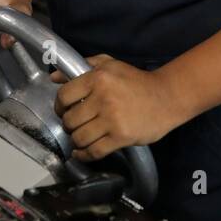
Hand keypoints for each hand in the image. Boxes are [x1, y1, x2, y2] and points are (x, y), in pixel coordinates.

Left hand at [50, 55, 182, 160]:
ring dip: (76, 140)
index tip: (63, 110)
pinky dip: (84, 155)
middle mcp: (102, 98)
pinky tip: (82, 152)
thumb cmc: (136, 80)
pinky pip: (95, 151)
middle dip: (68, 125)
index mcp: (98, 78)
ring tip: (80, 137)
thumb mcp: (110, 64)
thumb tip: (54, 77)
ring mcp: (112, 119)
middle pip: (70, 120)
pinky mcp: (121, 137)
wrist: (166, 97)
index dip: (59, 106)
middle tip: (74, 124)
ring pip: (80, 137)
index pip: (64, 96)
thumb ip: (82, 67)